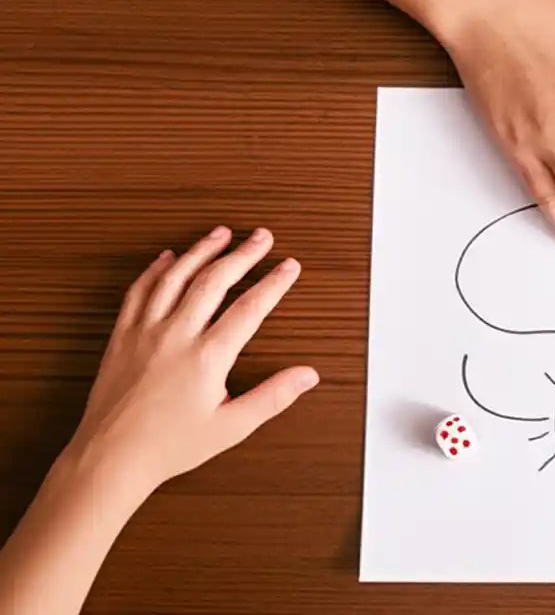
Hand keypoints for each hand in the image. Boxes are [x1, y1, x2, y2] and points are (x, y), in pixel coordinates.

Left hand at [68, 226, 318, 492]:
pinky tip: (167, 257)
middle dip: (242, 254)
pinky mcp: (122, 336)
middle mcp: (175, 336)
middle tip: (261, 237)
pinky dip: (155, 270)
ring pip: (175, 277)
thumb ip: (272, 397)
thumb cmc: (170, 446)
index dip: (273, 283)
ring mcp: (145, 332)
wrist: (110, 457)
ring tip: (220, 233)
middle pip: (214, 281)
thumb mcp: (231, 427)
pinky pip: (139, 291)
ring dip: (200, 250)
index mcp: (206, 358)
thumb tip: (307, 376)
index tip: (289, 265)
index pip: (249, 308)